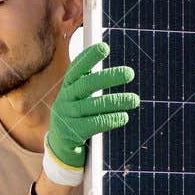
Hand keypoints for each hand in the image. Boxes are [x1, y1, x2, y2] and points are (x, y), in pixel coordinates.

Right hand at [44, 41, 138, 182]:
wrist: (60, 146)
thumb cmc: (76, 116)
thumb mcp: (78, 98)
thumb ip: (89, 83)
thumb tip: (113, 65)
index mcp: (66, 87)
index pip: (76, 68)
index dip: (89, 57)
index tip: (104, 47)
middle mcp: (64, 99)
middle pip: (86, 85)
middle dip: (108, 77)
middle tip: (129, 73)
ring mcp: (67, 116)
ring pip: (93, 105)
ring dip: (116, 101)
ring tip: (134, 99)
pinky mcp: (72, 132)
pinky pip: (94, 124)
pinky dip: (111, 119)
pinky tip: (124, 117)